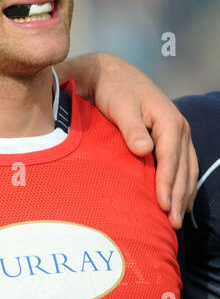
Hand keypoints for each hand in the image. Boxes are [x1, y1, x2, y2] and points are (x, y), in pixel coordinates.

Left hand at [83, 55, 196, 227]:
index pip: (171, 159)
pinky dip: (183, 183)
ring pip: (186, 168)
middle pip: (183, 168)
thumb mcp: (121, 106)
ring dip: (183, 194)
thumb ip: (131, 128)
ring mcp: (178, 133)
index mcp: (169, 121)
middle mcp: (179, 128)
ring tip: (177, 219)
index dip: (167, 184)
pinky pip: (183, 164)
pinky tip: (180, 200)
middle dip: (178, 196)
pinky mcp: (171, 137)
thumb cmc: (114, 90)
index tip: (162, 206)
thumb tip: (144, 150)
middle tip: (172, 223)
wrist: (112, 74)